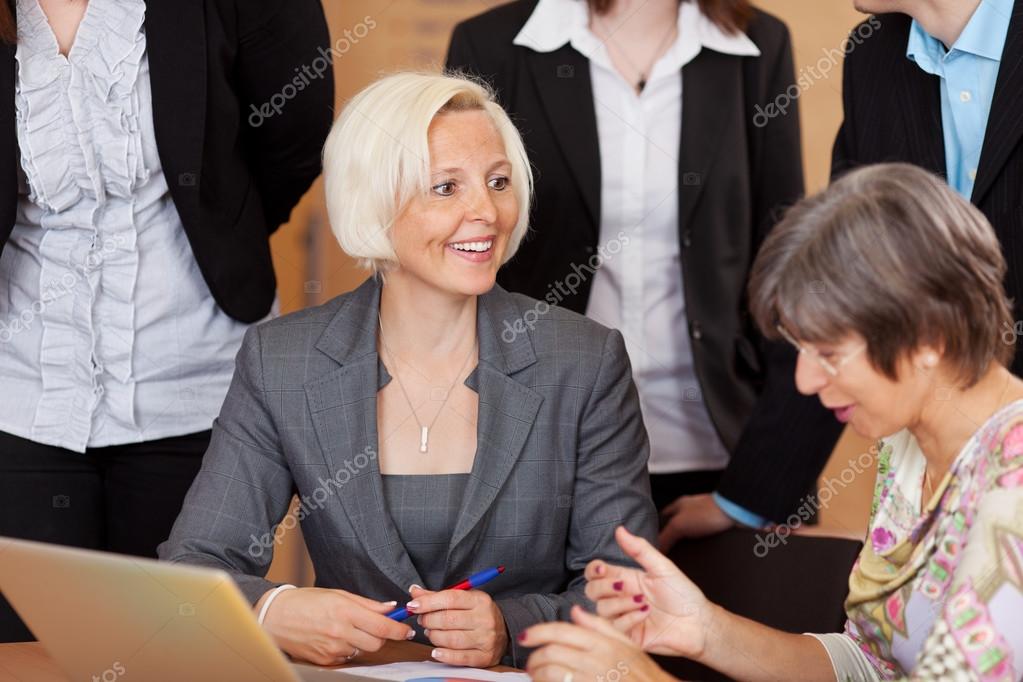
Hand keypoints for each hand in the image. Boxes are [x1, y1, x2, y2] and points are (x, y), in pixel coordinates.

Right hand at [256, 587, 413, 665]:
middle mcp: (340, 632)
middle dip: (382, 636)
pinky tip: (337, 637)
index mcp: (345, 612)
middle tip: (377, 626)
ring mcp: (333, 648)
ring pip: (363, 650)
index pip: (382, 626)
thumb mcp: (338, 594)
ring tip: (350, 628)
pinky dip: (349, 648)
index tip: (407, 630)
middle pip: (377, 643)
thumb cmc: (306, 602)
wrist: (276, 617)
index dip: (399, 630)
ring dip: (364, 641)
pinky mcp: (325, 660)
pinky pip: (347, 656)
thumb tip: (391, 608)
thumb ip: (367, 604)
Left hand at [407, 584, 507, 666]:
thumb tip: (415, 592)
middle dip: (428, 620)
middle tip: (423, 620)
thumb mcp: (464, 599)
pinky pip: (460, 657)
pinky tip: (436, 651)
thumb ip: (438, 596)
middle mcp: (485, 618)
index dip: (428, 602)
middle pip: (448, 619)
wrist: (505, 630)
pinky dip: (444, 655)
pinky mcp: (484, 656)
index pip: (450, 599)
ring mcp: (486, 639)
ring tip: (431, 632)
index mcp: (480, 600)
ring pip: (451, 639)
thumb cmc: (479, 613)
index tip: (413, 606)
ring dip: (434, 636)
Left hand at [522, 605, 671, 681]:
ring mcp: (591, 680)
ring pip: (551, 673)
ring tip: (536, 676)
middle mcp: (595, 660)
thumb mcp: (627, 644)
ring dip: (537, 675)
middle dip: (534, 658)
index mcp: (602, 643)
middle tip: (530, 663)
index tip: (524, 637)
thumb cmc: (643, 674)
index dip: (537, 632)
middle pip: (551, 652)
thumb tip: (575, 610)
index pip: (561, 631)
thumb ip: (599, 626)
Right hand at [584, 526, 711, 658]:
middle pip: (591, 591)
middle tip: (623, 586)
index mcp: (626, 578)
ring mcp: (623, 616)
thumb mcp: (661, 567)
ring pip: (602, 609)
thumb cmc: (683, 594)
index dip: (593, 570)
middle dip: (603, 587)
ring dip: (620, 604)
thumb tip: (620, 529)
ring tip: (643, 602)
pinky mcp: (628, 635)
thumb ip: (639, 549)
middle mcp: (621, 597)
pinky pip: (615, 627)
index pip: (596, 572)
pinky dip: (629, 618)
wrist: (698, 623)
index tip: (603, 569)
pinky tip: (645, 615)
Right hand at [658, 493, 733, 550]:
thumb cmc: (710, 511)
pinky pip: (706, 538)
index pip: (662, 517)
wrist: (736, 514)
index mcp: (679, 505)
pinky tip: (703, 552)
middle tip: (671, 550)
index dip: (658, 529)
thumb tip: (658, 548)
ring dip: (690, 542)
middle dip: (675, 538)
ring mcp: (705, 518)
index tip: (655, 542)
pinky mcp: (717, 526)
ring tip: (688, 553)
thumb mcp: (679, 525)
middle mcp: (692, 510)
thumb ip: (666, 536)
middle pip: (677, 525)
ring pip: (692, 532)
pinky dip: (703, 545)